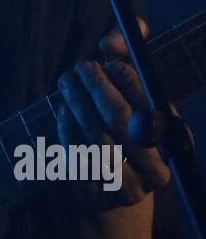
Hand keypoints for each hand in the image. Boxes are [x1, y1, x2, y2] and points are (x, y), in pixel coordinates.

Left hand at [56, 17, 172, 209]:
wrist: (114, 191)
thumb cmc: (127, 127)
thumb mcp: (134, 91)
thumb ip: (127, 53)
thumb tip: (111, 42)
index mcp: (173, 142)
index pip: (152, 105)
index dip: (128, 81)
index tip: (108, 62)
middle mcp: (157, 169)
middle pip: (122, 121)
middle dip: (97, 88)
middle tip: (79, 68)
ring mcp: (127, 188)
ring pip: (97, 139)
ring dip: (77, 105)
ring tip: (67, 83)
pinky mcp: (97, 196)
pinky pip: (77, 158)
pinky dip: (68, 131)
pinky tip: (64, 112)